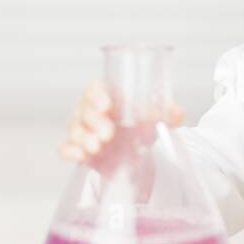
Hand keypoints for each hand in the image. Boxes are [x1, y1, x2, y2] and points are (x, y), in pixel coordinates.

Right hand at [58, 81, 184, 163]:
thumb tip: (178, 112)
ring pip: (74, 128)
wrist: (135, 149)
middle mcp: (89, 109)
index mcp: (106, 95)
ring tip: (97, 147)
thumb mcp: (154, 117)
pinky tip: (79, 155)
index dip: (96, 95)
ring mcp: (80, 128)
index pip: (94, 88)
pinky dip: (70, 151)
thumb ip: (167, 113)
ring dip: (83, 137)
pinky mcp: (77, 148)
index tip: (106, 105)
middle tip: (107, 133)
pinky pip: (66, 148)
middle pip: (83, 109)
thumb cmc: (140, 124)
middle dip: (93, 121)